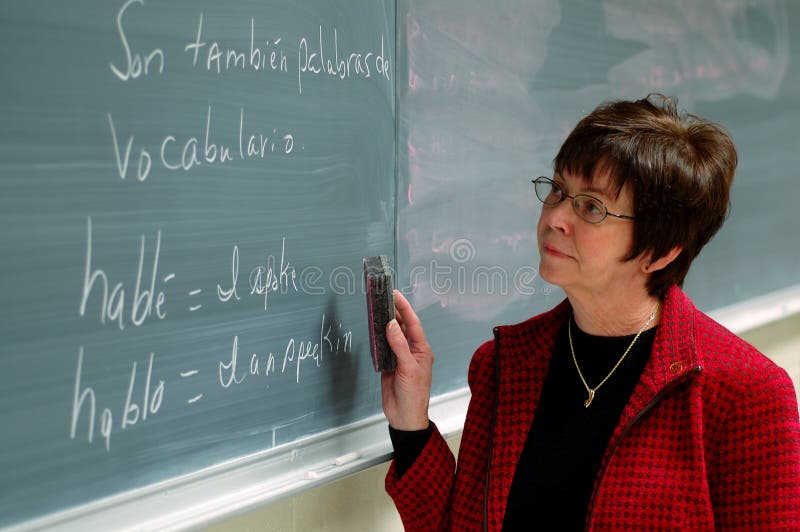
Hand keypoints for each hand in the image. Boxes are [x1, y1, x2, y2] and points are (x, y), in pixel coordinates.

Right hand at [381, 290, 433, 430]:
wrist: (404, 416)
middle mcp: (411, 351)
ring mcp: (400, 357)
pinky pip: (383, 347)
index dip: (404, 308)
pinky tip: (373, 329)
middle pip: (402, 326)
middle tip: (383, 297)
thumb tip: (392, 325)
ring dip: (385, 323)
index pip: (413, 324)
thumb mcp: (409, 369)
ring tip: (377, 308)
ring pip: (392, 335)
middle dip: (394, 311)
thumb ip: (399, 346)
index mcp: (421, 350)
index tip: (395, 295)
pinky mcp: (389, 364)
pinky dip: (378, 337)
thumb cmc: (414, 396)